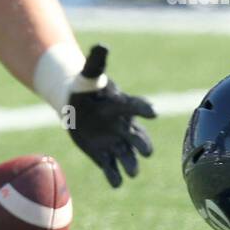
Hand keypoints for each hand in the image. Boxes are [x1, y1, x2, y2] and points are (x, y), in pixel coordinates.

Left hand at [67, 44, 155, 187]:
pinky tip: (116, 184)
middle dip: (142, 144)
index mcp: (122, 106)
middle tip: (147, 151)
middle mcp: (124, 126)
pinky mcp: (103, 156)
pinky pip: (110, 168)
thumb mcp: (89, 75)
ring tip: (132, 173)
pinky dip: (114, 176)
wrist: (77, 107)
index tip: (153, 112)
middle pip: (137, 137)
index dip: (144, 109)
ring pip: (127, 156)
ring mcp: (116, 143)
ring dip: (131, 164)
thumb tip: (101, 45)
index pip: (136, 106)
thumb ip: (96, 62)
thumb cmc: (86, 88)